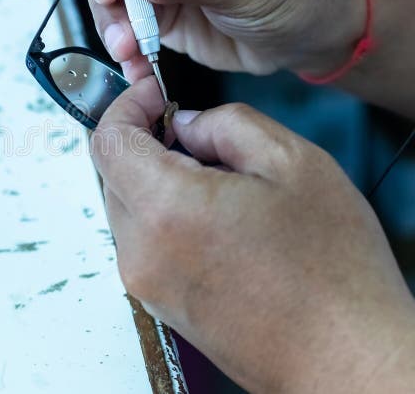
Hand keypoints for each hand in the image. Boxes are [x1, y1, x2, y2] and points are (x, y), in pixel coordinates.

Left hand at [91, 78, 414, 391]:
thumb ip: (225, 125)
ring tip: (219, 183)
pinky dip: (163, 215)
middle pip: (113, 172)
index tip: (152, 93)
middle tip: (193, 133)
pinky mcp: (158, 302)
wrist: (342, 358)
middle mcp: (142, 250)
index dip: (126, 105)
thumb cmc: (331, 274)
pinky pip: (143, 240)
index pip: (108, 139)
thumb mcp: (292, 164)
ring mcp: (146, 282)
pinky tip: (216, 220)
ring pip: (127, 206)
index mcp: (166, 207)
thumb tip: (184, 123)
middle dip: (144, 141)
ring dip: (156, 180)